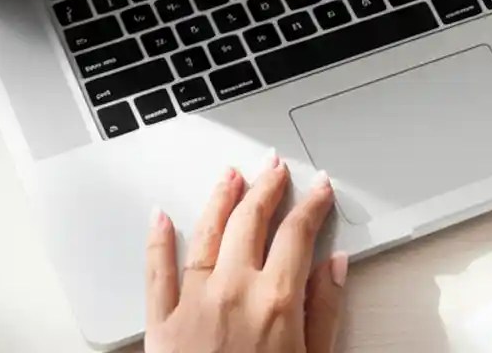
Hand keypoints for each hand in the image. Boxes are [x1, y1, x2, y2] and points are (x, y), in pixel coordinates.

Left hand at [144, 153, 346, 352]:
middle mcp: (234, 290)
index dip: (311, 204)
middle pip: (251, 220)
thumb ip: (326, 310)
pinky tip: (162, 215)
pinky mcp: (160, 323)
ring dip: (221, 197)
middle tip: (274, 167)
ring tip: (230, 174)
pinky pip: (156, 270)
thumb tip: (335, 267)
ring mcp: (193, 303)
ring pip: (206, 232)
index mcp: (279, 299)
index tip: (319, 189)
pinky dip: (158, 238)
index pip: (298, 232)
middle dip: (266, 186)